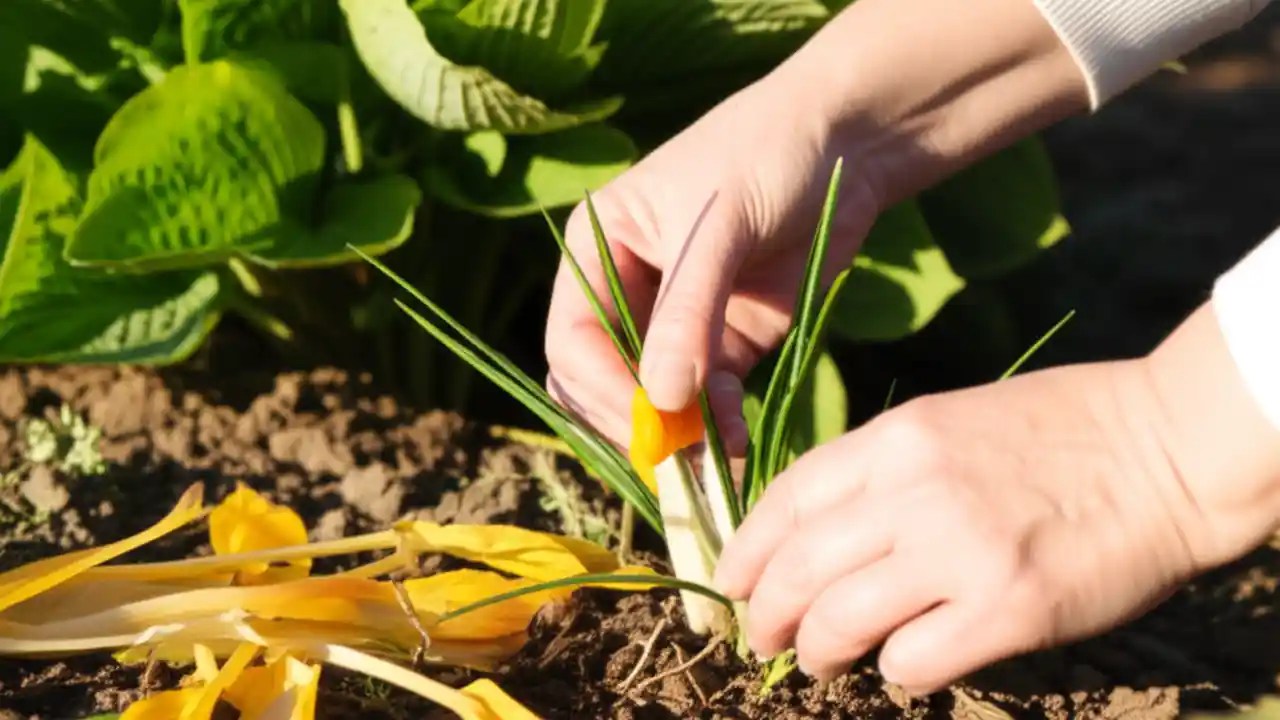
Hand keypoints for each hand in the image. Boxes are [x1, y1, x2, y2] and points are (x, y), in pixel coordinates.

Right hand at [544, 0, 1088, 449]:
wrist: (850, 142)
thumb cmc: (768, 155)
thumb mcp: (719, 226)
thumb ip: (687, 313)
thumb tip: (659, 402)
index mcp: (597, 251)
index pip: (573, 340)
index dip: (604, 389)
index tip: (651, 425)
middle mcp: (626, 292)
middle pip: (600, 383)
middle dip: (636, 423)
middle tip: (679, 460)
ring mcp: (676, 325)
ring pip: (653, 404)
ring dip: (679, 437)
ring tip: (721, 456)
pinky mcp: (725, 346)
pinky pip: (704, 405)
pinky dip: (717, 429)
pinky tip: (740, 437)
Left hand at [714, 304, 1279, 692]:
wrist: (1167, 445)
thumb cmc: (1060, 431)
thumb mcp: (950, 422)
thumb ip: (882, 472)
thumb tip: (821, 535)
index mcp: (896, 439)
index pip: (785, 500)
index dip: (746, 551)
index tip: (732, 583)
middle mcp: (915, 492)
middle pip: (797, 569)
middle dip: (764, 614)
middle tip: (761, 638)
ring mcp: (960, 551)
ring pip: (840, 621)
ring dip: (818, 651)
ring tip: (823, 660)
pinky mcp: (1009, 609)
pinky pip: (914, 661)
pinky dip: (896, 673)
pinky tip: (905, 667)